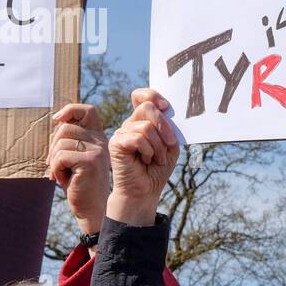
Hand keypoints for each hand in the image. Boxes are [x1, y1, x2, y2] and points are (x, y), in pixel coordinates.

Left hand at [49, 104, 109, 235]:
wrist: (92, 208)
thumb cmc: (79, 183)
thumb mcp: (75, 157)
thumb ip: (70, 139)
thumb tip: (56, 120)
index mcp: (98, 137)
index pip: (87, 111)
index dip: (70, 110)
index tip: (56, 120)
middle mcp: (100, 141)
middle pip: (64, 128)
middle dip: (53, 147)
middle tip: (56, 165)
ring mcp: (97, 150)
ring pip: (60, 143)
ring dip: (54, 162)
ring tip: (63, 174)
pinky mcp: (90, 161)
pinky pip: (60, 157)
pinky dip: (55, 170)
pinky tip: (64, 180)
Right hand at [107, 89, 179, 226]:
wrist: (145, 190)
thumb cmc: (157, 168)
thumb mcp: (170, 144)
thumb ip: (168, 126)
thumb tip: (163, 109)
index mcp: (142, 121)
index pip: (142, 96)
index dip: (154, 95)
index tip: (166, 107)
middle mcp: (130, 123)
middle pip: (147, 107)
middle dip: (164, 127)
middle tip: (170, 144)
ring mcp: (121, 132)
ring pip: (146, 126)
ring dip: (158, 146)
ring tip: (156, 158)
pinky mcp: (116, 143)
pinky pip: (138, 138)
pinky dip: (149, 151)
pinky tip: (146, 160)